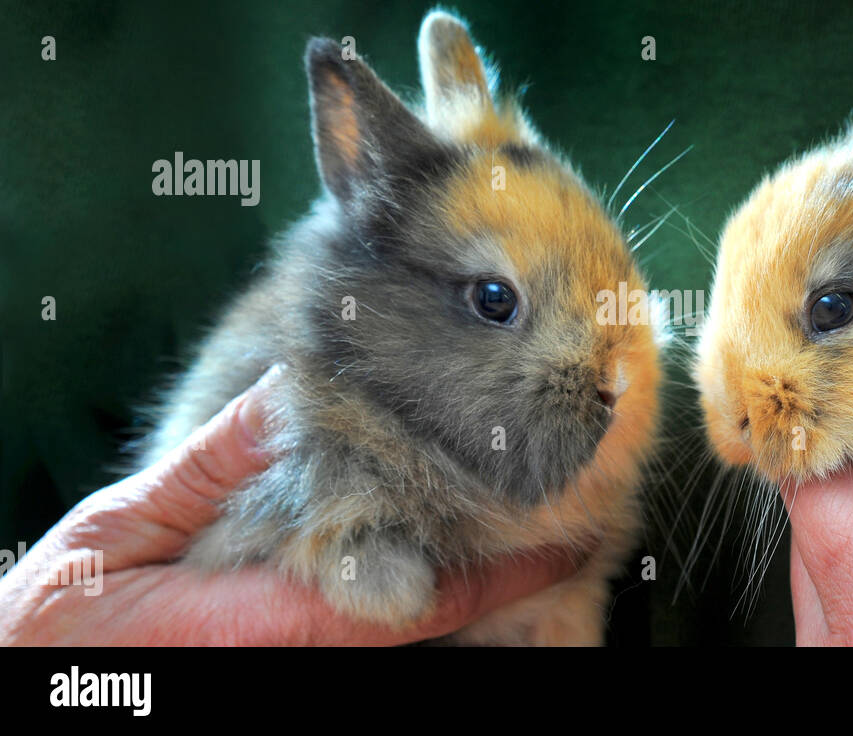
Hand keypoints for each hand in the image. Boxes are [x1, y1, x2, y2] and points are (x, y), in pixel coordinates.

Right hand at [0, 366, 586, 645]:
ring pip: (409, 648)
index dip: (508, 573)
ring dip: (463, 602)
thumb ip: (208, 466)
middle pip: (436, 630)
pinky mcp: (287, 669)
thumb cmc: (61, 626)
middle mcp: (310, 658)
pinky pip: (370, 651)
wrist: (26, 690)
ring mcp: (304, 671)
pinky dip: (417, 623)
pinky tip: (433, 579)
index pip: (431, 602)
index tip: (568, 537)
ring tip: (514, 542)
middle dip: (496, 582)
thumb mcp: (124, 529)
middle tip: (556, 523)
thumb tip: (281, 393)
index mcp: (285, 621)